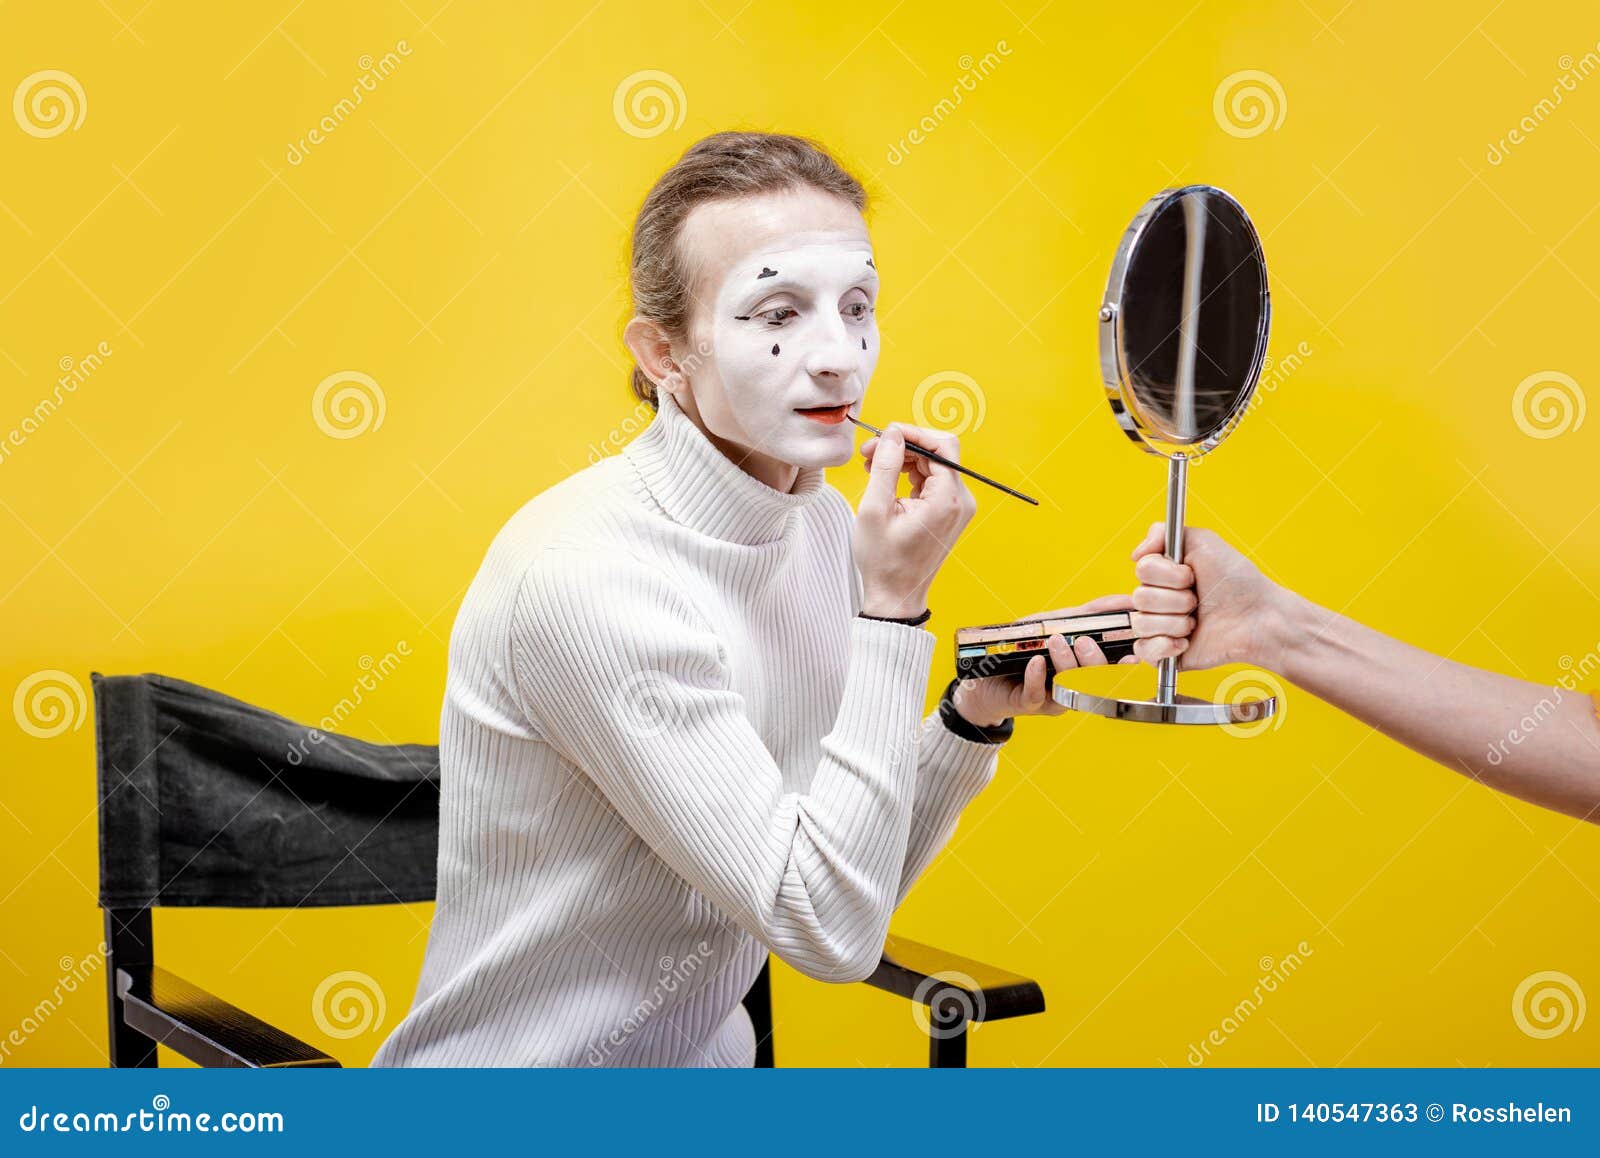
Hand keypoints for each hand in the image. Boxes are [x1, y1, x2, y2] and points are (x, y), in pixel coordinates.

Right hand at [853, 424, 976, 617]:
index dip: (912, 433)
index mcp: (948, 500)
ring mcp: (957, 508)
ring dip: (904, 460)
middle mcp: (960, 501)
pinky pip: (933, 482)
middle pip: (937, 453)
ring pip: (933, 465)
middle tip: (870, 452)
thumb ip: (886, 466)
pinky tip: (887, 481)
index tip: (884, 435)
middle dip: (904, 446)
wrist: (895, 595)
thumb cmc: (884, 561)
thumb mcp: (876, 509)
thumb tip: (893, 434)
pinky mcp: (949, 513)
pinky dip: (910, 475)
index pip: (941, 445)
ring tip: (873, 467)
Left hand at [950, 594, 1137, 725]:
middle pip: (1094, 682)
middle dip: (1093, 661)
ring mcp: (1052, 698)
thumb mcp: (1056, 624)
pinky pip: (1036, 694)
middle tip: (1085, 640)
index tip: (1133, 653)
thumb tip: (1124, 601)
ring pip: (1067, 688)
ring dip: (1065, 664)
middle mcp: (1074, 687)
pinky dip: (1036, 677)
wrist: (984, 674)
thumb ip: (1090, 614)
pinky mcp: (1028, 703)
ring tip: (1057, 641)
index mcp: (1086, 670)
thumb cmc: (1025, 647)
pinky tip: (1035, 663)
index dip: (1125, 666)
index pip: (1112, 671)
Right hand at [1129, 523, 1283, 669]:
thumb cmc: (1236, 580)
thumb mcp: (1203, 541)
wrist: (1257, 618)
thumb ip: (1162, 532)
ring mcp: (1158, 627)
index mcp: (1162, 574)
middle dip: (1176, 599)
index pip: (1142, 570)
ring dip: (1176, 622)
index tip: (1191, 576)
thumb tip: (1134, 554)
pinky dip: (1165, 645)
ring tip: (1197, 621)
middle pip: (1140, 597)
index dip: (1169, 574)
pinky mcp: (1163, 653)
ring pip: (1142, 623)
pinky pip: (1143, 649)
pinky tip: (1186, 641)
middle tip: (1198, 600)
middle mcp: (1158, 599)